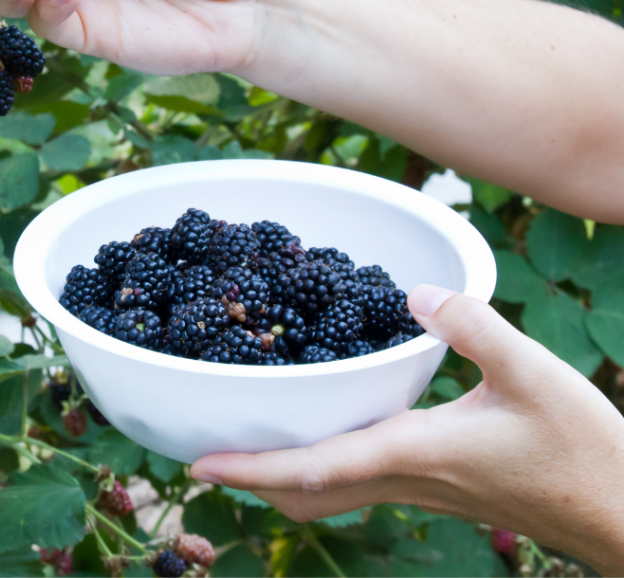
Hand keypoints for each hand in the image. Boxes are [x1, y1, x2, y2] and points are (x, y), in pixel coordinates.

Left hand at [191, 287, 623, 575]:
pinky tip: (321, 432)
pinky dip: (319, 467)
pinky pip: (358, 481)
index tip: (200, 464)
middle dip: (250, 476)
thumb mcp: (534, 374)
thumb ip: (473, 326)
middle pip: (307, 491)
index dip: (254, 467)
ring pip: (329, 493)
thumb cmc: (585, 449)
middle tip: (201, 449)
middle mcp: (406, 477)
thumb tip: (413, 292)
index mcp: (416, 451)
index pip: (317, 467)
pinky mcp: (435, 484)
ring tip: (243, 440)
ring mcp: (419, 488)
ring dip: (280, 474)